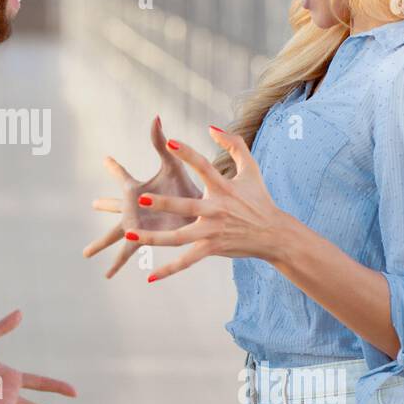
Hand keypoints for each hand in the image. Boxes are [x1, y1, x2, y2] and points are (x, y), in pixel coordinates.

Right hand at [83, 115, 203, 277]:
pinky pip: (127, 252)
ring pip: (113, 235)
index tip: (105, 159)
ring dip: (100, 244)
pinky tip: (108, 275)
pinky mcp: (142, 238)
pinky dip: (117, 264)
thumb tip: (155, 117)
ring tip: (86, 254)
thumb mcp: (171, 164)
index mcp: (138, 190)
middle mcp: (134, 208)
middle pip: (113, 207)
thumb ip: (161, 141)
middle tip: (92, 203)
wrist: (202, 210)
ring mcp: (136, 224)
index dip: (113, 168)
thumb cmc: (188, 187)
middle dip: (104, 205)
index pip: (121, 176)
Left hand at [126, 127, 289, 281]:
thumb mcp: (251, 169)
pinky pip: (187, 261)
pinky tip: (150, 276)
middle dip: (165, 203)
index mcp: (224, 187)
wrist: (274, 233)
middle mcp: (216, 210)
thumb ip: (234, 144)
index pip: (204, 167)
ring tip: (130, 234)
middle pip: (187, 207)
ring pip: (180, 238)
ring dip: (154, 238)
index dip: (188, 154)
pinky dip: (170, 269)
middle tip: (141, 199)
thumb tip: (211, 128)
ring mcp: (213, 231)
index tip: (169, 142)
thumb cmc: (258, 198)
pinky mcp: (212, 248)